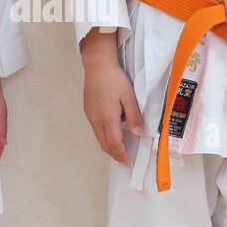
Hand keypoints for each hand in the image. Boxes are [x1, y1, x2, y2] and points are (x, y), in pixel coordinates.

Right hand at [80, 29, 143, 165]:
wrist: (97, 65)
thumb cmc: (113, 78)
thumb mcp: (128, 96)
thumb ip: (134, 116)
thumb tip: (138, 132)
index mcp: (107, 117)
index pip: (114, 143)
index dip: (121, 154)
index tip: (127, 162)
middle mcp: (96, 119)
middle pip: (104, 144)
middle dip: (114, 154)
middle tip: (124, 160)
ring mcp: (90, 115)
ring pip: (99, 137)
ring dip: (109, 146)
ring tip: (119, 150)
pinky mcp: (88, 110)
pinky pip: (96, 129)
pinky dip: (104, 137)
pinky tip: (111, 133)